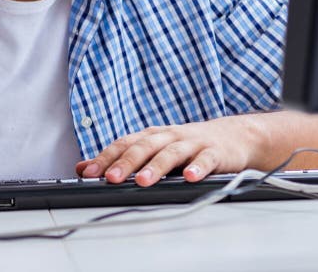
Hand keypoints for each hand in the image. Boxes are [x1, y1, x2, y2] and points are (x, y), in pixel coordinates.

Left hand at [75, 116, 264, 186]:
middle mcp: (170, 136)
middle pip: (145, 146)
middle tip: (112, 178)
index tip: (89, 172)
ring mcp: (192, 142)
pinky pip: (206, 159)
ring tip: (144, 181)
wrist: (234, 136)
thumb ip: (120, 157)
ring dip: (157, 167)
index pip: (125, 143)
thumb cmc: (189, 145)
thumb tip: (83, 167)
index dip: (106, 157)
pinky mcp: (215, 152)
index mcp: (153, 136)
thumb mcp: (154, 147)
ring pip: (172, 152)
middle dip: (127, 162)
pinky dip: (197, 168)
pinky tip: (189, 177)